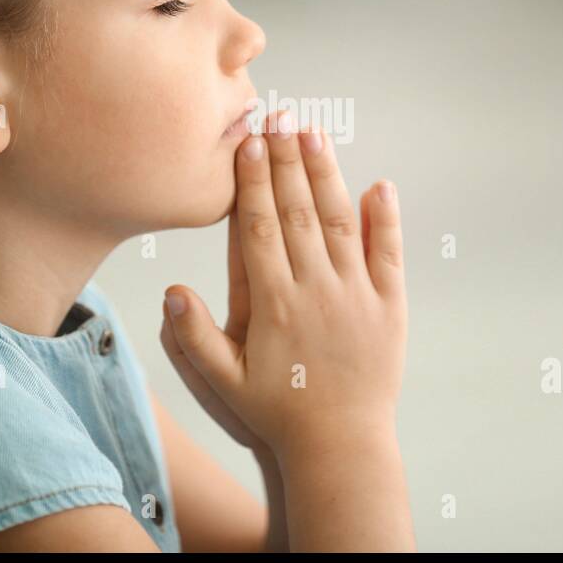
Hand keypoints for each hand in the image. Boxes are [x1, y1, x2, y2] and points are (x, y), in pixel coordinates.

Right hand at [161, 110, 407, 465]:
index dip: (254, 181)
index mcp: (275, 303)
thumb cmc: (278, 413)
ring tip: (315, 133)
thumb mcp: (223, 381)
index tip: (249, 142)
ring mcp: (357, 295)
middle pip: (298, 212)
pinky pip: (388, 255)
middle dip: (287, 160)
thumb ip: (194, 335)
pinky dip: (385, 220)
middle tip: (280, 116)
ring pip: (339, 223)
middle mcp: (316, 290)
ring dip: (327, 175)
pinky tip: (379, 186)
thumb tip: (174, 288)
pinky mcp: (389, 307)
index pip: (261, 227)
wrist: (340, 447)